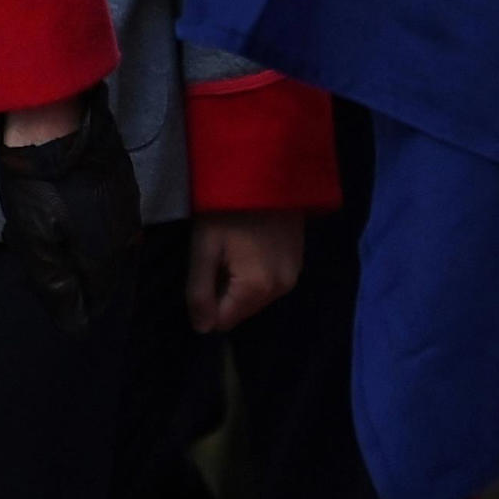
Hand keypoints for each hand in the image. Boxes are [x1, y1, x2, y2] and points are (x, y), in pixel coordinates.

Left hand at [0, 93, 140, 337]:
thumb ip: (55, 285)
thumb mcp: (35, 240)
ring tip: (44, 225)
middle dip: (71, 269)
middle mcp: (125, 235)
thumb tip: (76, 327)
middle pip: (100, 270)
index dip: (71, 299)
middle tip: (36, 250)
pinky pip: (106, 215)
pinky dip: (83, 218)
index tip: (44, 282)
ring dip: (77, 242)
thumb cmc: (38, 184)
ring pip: (104, 241)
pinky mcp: (122, 179)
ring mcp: (128, 203)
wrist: (54, 115)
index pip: (96, 298)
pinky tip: (61, 203)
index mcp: (105, 255)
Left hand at [188, 208, 305, 333]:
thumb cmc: (228, 207)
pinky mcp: (299, 262)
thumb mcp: (204, 247)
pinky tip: (249, 245)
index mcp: (257, 288)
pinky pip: (270, 282)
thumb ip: (199, 292)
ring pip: (255, 298)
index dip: (206, 302)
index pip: (223, 322)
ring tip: (234, 247)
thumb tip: (201, 329)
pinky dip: (256, 272)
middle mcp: (281, 289)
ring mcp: (294, 276)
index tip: (203, 271)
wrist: (266, 169)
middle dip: (224, 292)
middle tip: (217, 255)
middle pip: (241, 311)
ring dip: (240, 282)